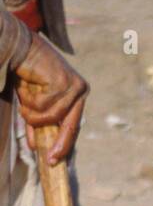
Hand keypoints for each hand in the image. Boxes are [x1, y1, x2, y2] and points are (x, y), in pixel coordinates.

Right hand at [14, 35, 88, 162]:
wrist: (19, 44)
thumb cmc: (26, 72)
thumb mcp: (33, 102)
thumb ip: (37, 123)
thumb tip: (36, 148)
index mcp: (77, 96)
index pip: (72, 127)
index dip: (64, 145)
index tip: (55, 161)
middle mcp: (80, 91)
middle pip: (71, 127)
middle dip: (59, 144)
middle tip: (49, 159)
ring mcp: (73, 86)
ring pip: (50, 117)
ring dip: (31, 112)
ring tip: (23, 98)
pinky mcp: (62, 82)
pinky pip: (42, 105)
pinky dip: (29, 100)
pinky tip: (26, 85)